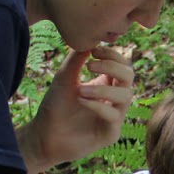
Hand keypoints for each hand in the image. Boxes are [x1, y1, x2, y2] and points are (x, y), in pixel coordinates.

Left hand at [22, 46, 134, 169]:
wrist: (44, 134)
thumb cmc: (55, 106)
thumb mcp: (65, 77)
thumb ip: (77, 58)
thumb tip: (91, 39)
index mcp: (107, 84)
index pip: (122, 65)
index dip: (112, 55)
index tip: (94, 51)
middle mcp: (114, 100)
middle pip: (129, 77)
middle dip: (112, 67)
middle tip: (90, 65)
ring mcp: (115, 117)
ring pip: (125, 97)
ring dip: (103, 90)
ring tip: (80, 90)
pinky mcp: (111, 134)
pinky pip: (114, 117)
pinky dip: (98, 106)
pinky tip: (81, 101)